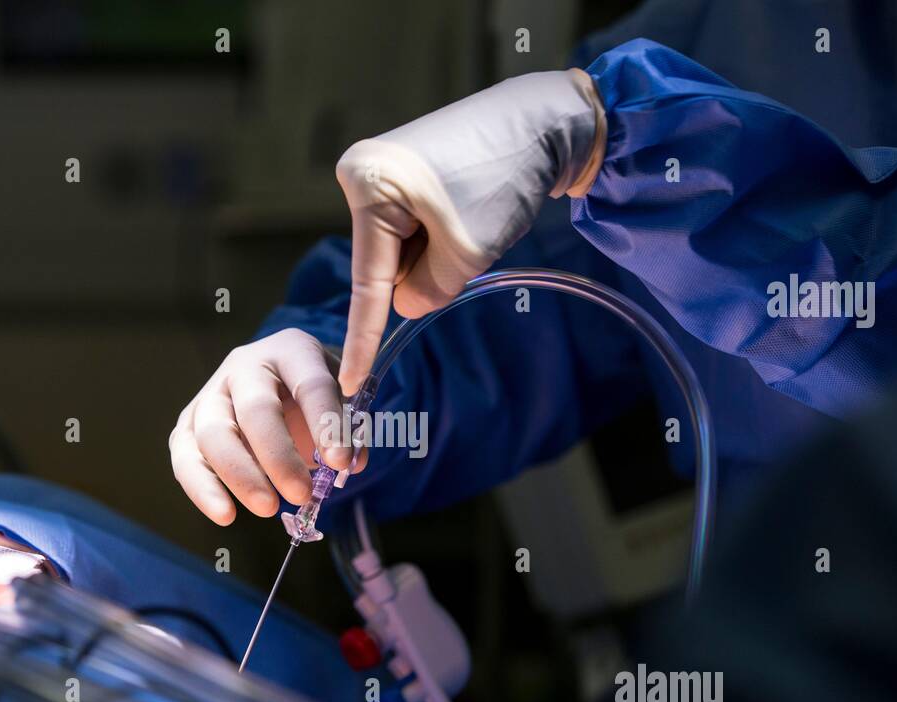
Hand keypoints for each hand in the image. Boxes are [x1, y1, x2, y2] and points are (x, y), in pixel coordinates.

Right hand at [169, 329, 364, 524]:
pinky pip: (185, 457)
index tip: (340, 463)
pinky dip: (203, 489)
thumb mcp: (338, 400)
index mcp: (291, 351)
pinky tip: (225, 515)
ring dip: (240, 476)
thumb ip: (348, 429)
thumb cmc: (309, 395)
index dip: (326, 424)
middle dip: (279, 456)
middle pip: (256, 409)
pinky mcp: (187, 424)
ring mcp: (211, 393)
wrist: (273, 384)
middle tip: (300, 494)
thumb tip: (351, 464)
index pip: (311, 384)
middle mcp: (245, 366)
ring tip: (267, 509)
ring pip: (213, 433)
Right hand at [333, 68, 604, 393]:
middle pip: (386, 268)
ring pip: (404, 255)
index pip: (367, 283)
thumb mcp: (467, 253)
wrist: (547, 121)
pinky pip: (415, 234)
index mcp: (367, 186)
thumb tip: (408, 302)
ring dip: (438, 253)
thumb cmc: (504, 175)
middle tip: (466, 235)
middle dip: (426, 269)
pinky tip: (468, 211)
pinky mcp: (407, 178)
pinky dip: (443, 239)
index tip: (350, 384)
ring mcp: (383, 174)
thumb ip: (429, 293)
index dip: (363, 339)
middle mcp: (363, 175)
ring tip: (471, 214)